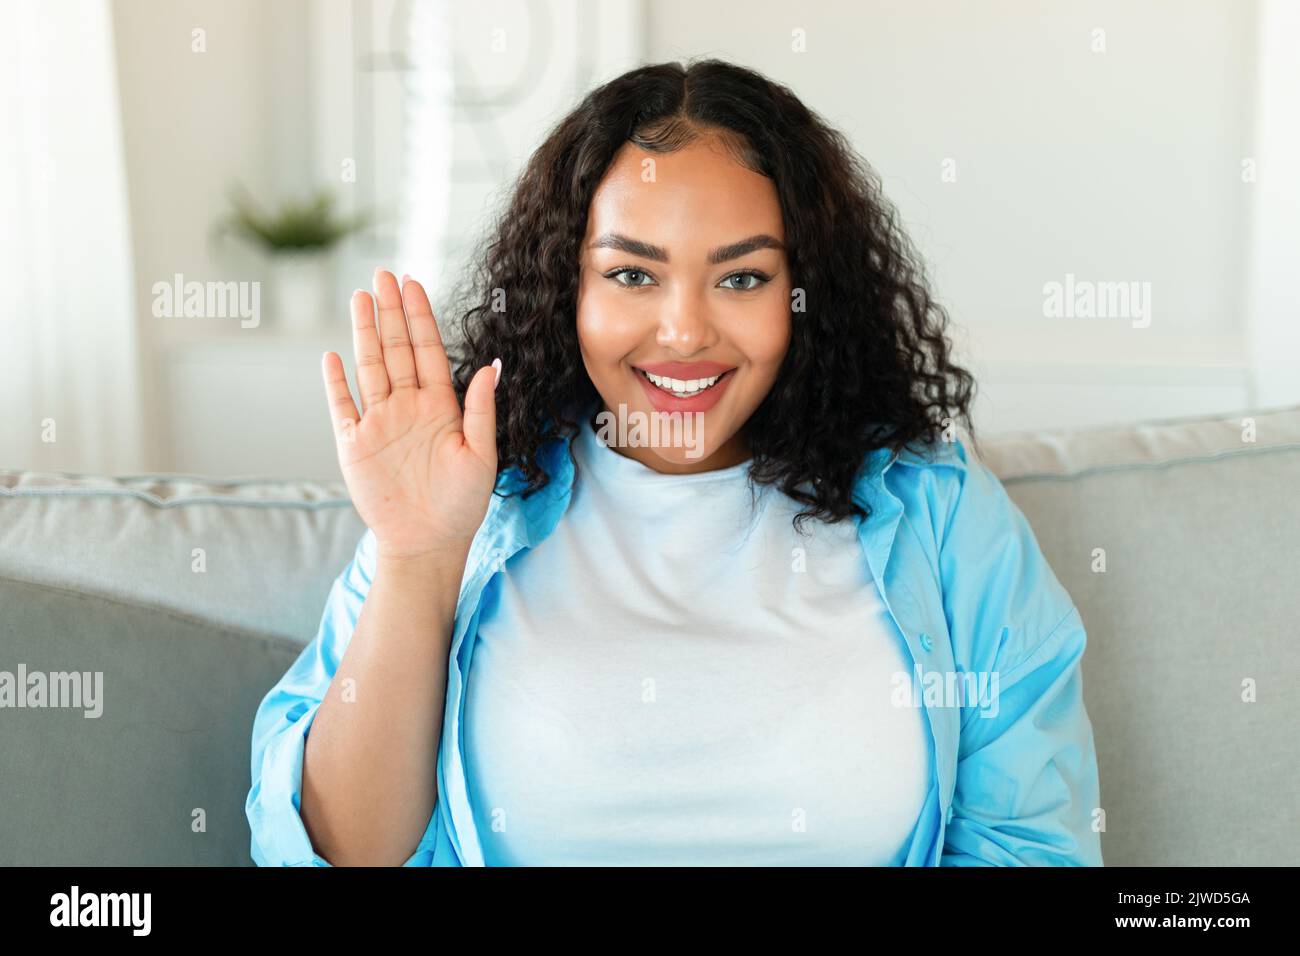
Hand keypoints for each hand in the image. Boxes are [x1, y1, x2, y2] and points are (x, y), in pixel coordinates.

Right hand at [321, 268, 499, 559]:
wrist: (428, 543)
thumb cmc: (462, 505)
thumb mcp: (481, 456)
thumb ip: (480, 410)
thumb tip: (490, 366)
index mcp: (440, 407)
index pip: (428, 350)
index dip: (420, 317)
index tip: (414, 284)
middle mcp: (408, 407)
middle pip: (396, 349)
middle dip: (390, 311)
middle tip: (383, 274)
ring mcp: (379, 423)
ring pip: (369, 367)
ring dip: (364, 333)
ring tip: (360, 298)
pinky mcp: (355, 444)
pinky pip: (342, 406)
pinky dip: (336, 382)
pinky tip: (331, 355)